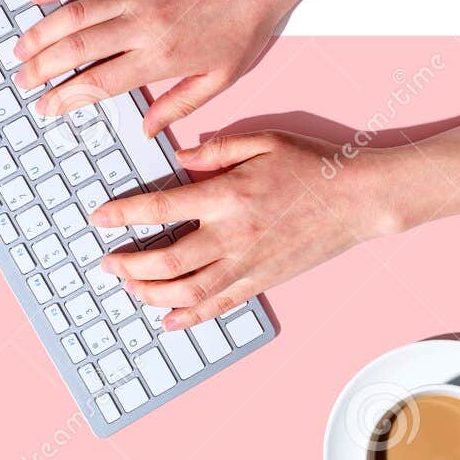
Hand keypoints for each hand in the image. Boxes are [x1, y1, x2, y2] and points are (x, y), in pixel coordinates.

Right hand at [13, 0, 304, 135]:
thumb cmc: (246, 23)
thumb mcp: (221, 78)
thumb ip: (179, 104)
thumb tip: (148, 128)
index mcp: (161, 57)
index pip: (98, 82)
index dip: (65, 97)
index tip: (46, 106)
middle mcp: (142, 25)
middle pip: (76, 50)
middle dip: (42, 68)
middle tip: (23, 81)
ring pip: (74, 14)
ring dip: (41, 33)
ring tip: (20, 49)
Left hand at [89, 131, 411, 329]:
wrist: (359, 199)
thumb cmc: (313, 165)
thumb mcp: (264, 140)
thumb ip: (216, 149)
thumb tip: (178, 156)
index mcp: (228, 195)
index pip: (161, 208)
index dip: (124, 215)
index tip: (99, 217)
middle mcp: (233, 235)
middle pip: (166, 262)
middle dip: (128, 265)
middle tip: (107, 261)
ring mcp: (248, 264)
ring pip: (187, 292)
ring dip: (150, 294)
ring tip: (129, 287)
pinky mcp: (262, 281)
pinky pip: (219, 306)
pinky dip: (189, 317)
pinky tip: (167, 319)